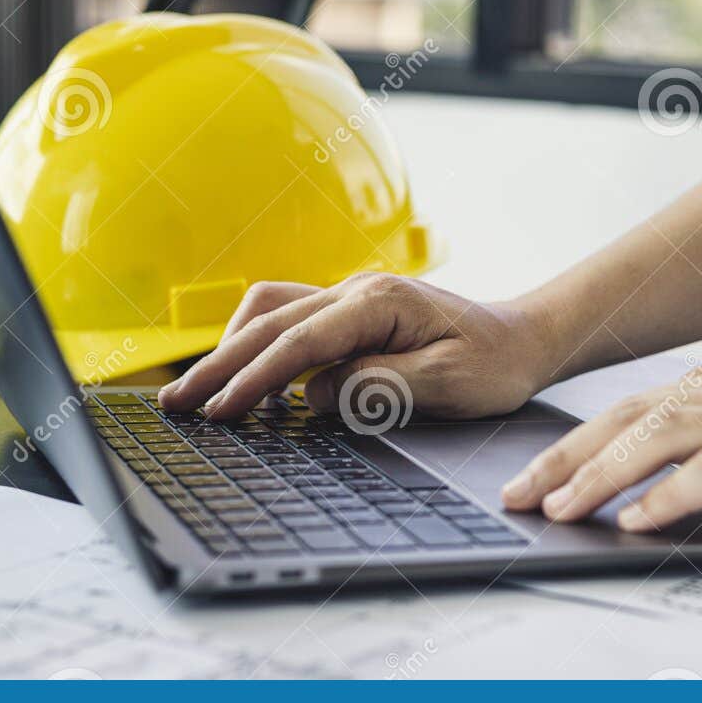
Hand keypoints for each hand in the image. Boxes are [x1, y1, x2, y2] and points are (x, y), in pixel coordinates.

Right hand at [157, 274, 562, 420]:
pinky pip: (290, 324)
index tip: (221, 411)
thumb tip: (316, 393)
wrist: (524, 337)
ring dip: (231, 350)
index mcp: (380, 302)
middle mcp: (356, 291)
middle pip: (268, 321)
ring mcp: (350, 299)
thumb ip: (381, 386)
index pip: (299, 341)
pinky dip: (260, 349)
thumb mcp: (449, 383)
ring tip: (199, 394)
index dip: (254, 377)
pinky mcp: (350, 316)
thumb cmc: (494, 362)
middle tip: (177, 404)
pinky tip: (251, 388)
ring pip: (270, 313)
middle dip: (219, 364)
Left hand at [499, 364, 701, 554]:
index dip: (578, 442)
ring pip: (656, 438)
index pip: (635, 407)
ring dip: (598, 476)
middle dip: (565, 456)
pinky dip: (663, 498)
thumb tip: (646, 486)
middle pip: (629, 415)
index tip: (535, 475)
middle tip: (519, 493)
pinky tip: (632, 522)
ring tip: (558, 509)